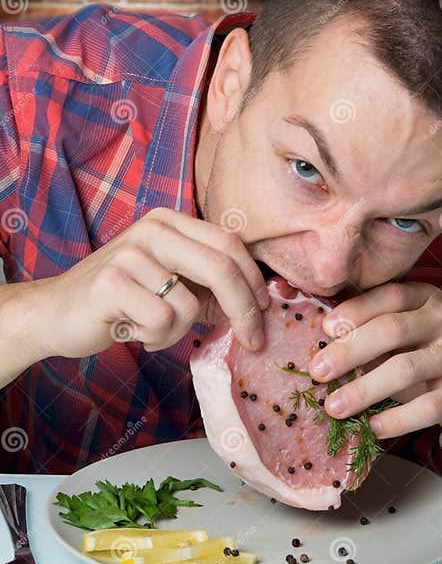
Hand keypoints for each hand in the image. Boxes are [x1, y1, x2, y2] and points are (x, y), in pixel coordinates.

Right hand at [36, 207, 268, 358]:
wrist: (54, 313)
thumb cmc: (120, 301)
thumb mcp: (170, 285)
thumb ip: (208, 286)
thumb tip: (258, 304)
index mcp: (169, 221)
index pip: (229, 243)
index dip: (254, 280)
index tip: (265, 312)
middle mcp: (152, 228)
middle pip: (221, 267)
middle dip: (245, 310)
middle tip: (254, 342)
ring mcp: (131, 252)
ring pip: (191, 304)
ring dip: (176, 331)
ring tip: (148, 326)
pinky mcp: (112, 282)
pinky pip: (162, 321)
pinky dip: (154, 338)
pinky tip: (130, 329)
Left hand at [307, 281, 441, 446]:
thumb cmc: (432, 363)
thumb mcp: (408, 341)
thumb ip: (375, 338)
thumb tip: (323, 351)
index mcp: (428, 298)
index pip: (388, 295)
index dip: (354, 311)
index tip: (323, 331)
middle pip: (391, 330)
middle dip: (349, 352)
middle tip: (317, 373)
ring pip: (405, 368)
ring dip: (363, 390)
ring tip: (335, 407)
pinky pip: (426, 406)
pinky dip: (395, 419)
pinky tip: (373, 428)